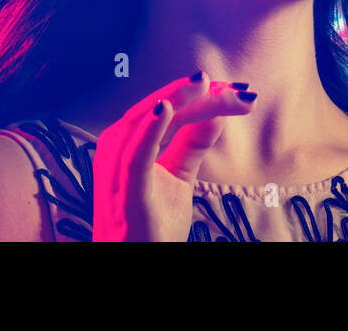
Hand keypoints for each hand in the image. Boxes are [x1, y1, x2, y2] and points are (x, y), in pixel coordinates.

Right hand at [92, 73, 255, 241]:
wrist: (137, 262)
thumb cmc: (152, 222)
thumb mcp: (179, 176)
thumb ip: (193, 143)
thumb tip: (217, 112)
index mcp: (126, 143)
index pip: (162, 108)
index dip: (195, 94)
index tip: (231, 89)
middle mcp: (115, 149)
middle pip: (155, 109)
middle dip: (192, 93)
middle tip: (230, 87)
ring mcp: (115, 169)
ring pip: (145, 122)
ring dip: (176, 100)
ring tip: (204, 85)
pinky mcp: (125, 191)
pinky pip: (134, 155)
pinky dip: (149, 130)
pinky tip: (165, 108)